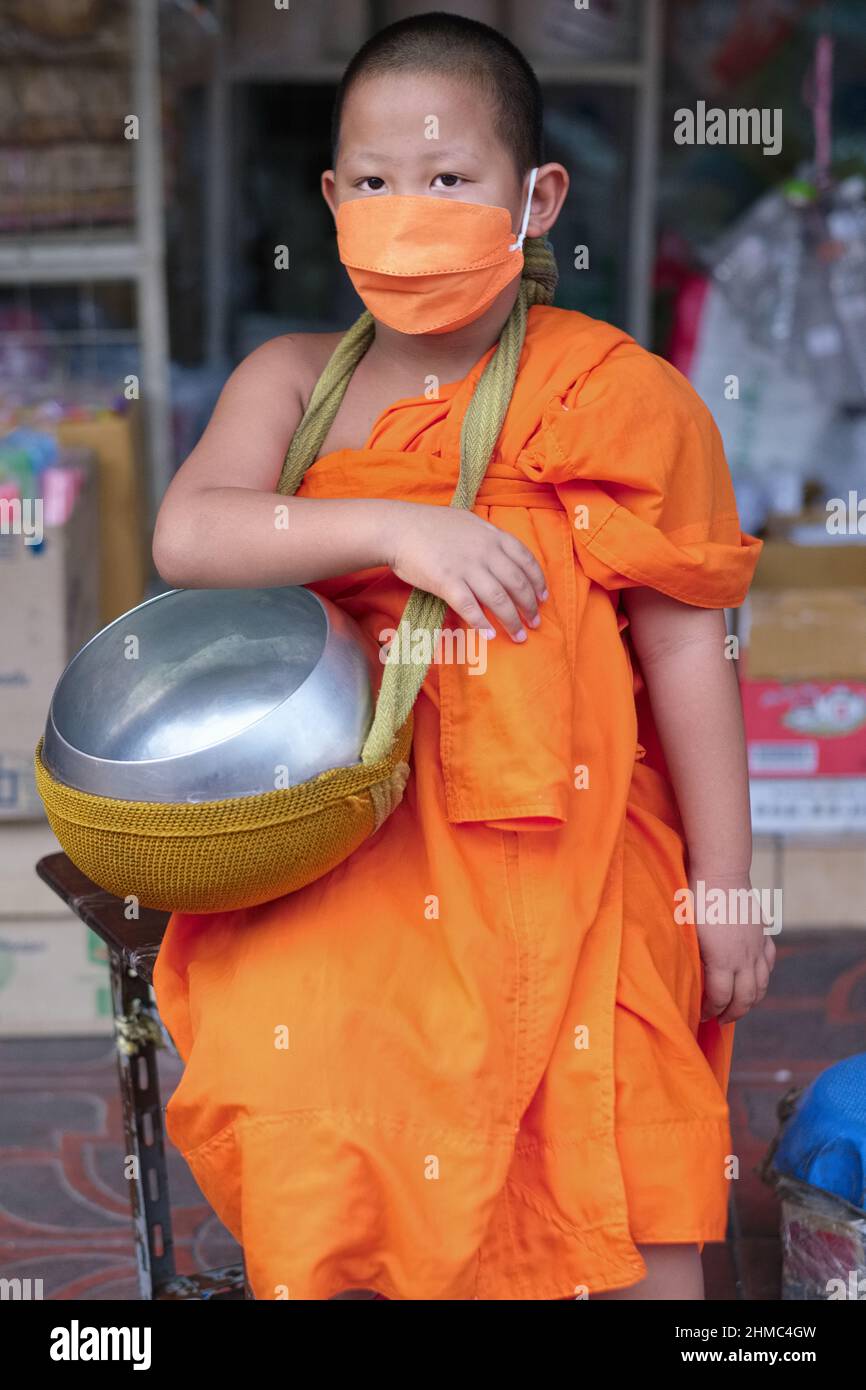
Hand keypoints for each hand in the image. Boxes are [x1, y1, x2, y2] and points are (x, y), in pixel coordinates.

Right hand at [384, 501, 546, 640]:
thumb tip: (501, 550)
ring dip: (512, 621)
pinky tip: (490, 634)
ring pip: (499, 599)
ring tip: (519, 636)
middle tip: (535, 623)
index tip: (544, 598)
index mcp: (493, 536)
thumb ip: (487, 537)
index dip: (538, 582)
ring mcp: (467, 567)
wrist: (398, 528)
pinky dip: (482, 623)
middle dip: (529, 607)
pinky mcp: (447, 582)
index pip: (526, 560)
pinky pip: (470, 607)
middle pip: (517, 584)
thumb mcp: (468, 522)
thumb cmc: (430, 525)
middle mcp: (485, 552)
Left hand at [690, 875, 776, 1024]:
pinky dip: (764, 975)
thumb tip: (686, 979)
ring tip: (739, 1007)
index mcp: (722, 961)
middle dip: (733, 1013)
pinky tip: (756, 978)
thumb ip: (691, 958)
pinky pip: (768, 961)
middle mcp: (744, 958)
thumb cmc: (695, 900)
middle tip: (721, 1021)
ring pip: (761, 983)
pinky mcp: (761, 933)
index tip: (701, 1016)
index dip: (711, 1011)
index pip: (720, 998)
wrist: (720, 872)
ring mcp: (756, 946)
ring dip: (751, 1000)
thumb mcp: (686, 932)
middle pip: (745, 998)